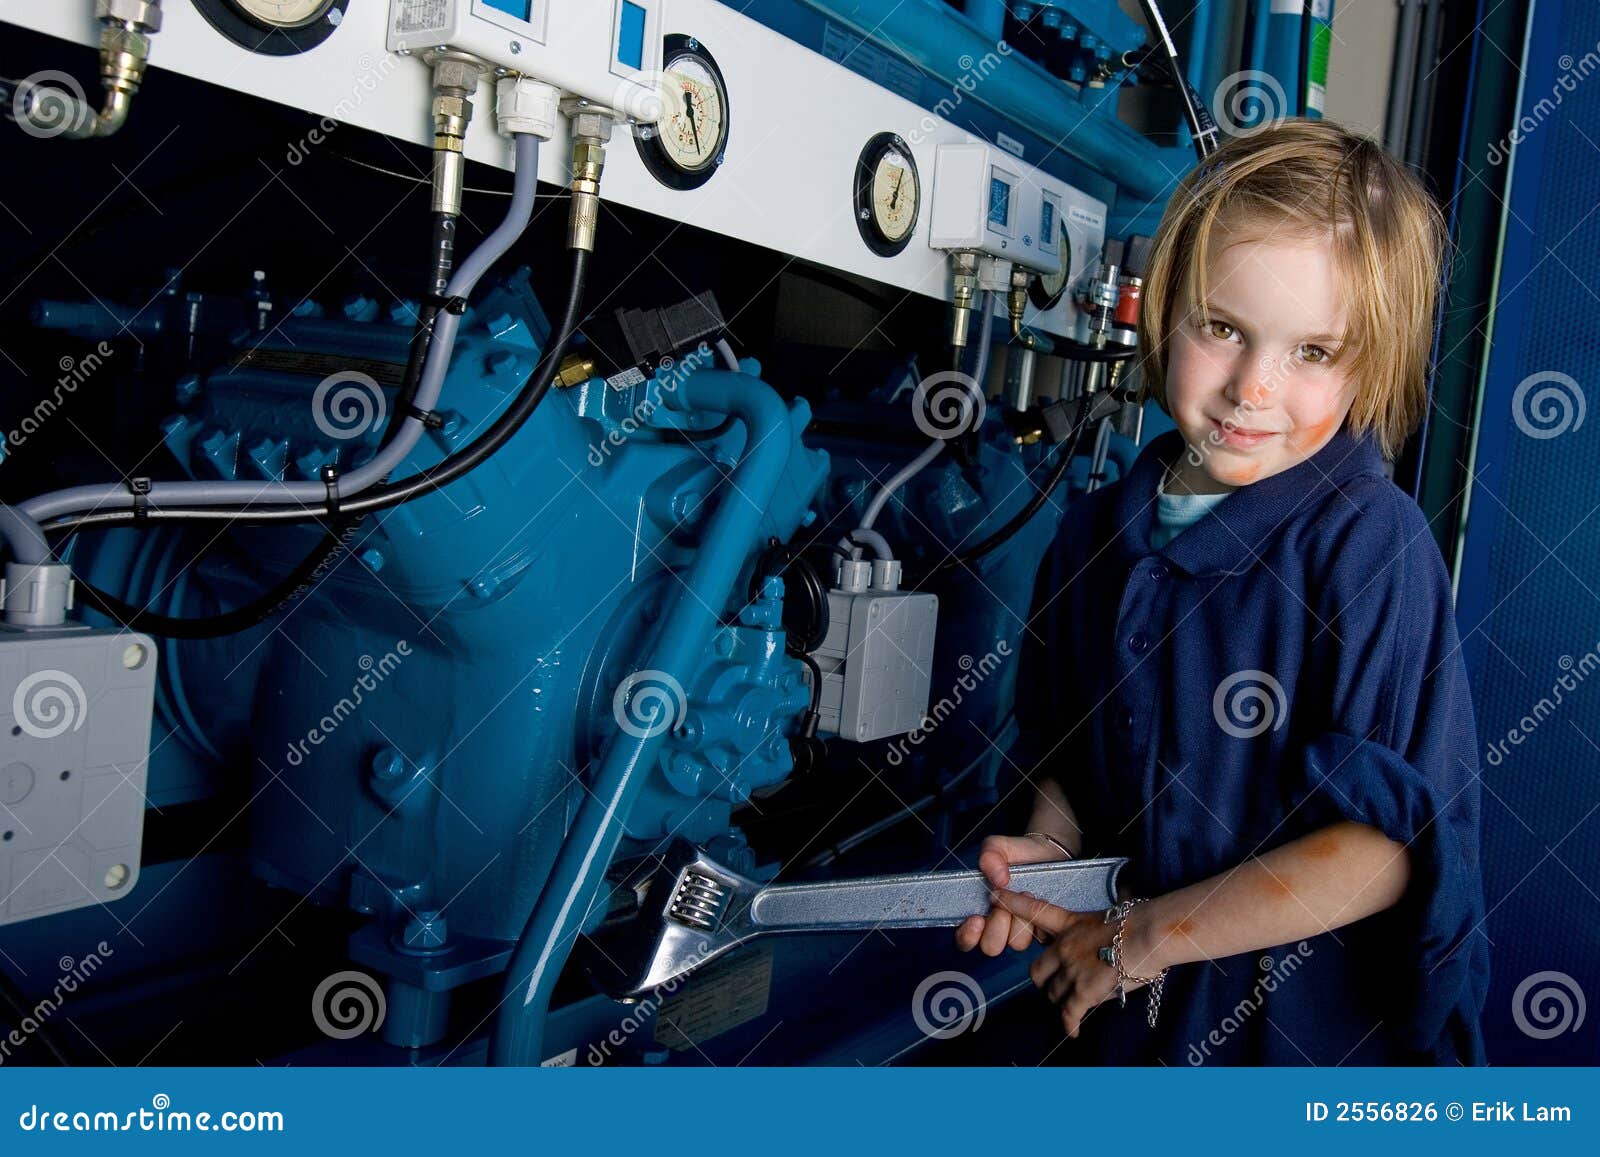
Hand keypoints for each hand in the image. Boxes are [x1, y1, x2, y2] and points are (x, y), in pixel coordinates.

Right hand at [954, 833, 1070, 955]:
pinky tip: (1040, 901)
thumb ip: (990, 856)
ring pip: (1016, 943)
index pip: (965, 939)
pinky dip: (1039, 920)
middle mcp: (998, 925)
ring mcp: (1020, 929)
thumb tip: (998, 880)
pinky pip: (1040, 938)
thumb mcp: (997, 847)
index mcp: (979, 911)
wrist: (1050, 852)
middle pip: (990, 946)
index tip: (976, 919)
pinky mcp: (1043, 929)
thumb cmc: (1018, 852)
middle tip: (1004, 907)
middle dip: (997, 928)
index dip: (968, 936)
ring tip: (1027, 894)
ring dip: (1020, 921)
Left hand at [993, 890, 1140, 1037]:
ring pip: (1053, 994)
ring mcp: (1071, 970)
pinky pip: (1069, 1014)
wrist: (1148, 933)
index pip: (1034, 911)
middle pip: (1037, 972)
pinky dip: (1070, 1025)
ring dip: (1062, 1000)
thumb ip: (1092, 930)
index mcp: (1068, 925)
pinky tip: (1073, 1032)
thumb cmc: (1137, 923)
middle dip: (1045, 982)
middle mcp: (1063, 947)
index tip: (994, 896)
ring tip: (1076, 1003)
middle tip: (1057, 985)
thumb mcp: (1108, 917)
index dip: (1012, 903)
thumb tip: (1100, 937)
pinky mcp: (1084, 992)